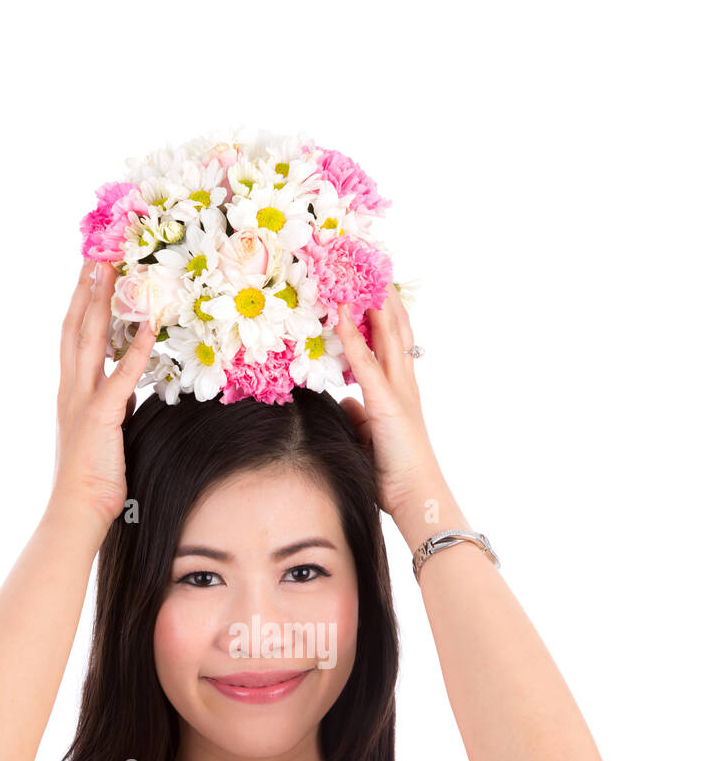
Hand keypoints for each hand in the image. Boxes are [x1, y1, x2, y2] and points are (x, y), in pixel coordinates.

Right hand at [51, 256, 157, 539]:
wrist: (76, 514)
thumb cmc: (94, 484)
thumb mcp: (105, 437)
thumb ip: (114, 410)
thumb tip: (129, 396)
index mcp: (72, 394)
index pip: (75, 338)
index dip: (82, 303)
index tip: (91, 274)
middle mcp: (72, 391)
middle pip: (76, 327)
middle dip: (87, 289)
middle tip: (97, 253)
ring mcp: (83, 402)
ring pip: (90, 340)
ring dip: (103, 302)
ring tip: (114, 269)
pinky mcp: (100, 417)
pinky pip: (121, 376)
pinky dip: (136, 350)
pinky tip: (149, 326)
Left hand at [333, 283, 437, 519]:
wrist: (417, 496)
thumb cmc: (397, 475)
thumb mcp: (372, 438)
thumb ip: (360, 418)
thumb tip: (346, 404)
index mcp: (402, 391)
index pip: (396, 342)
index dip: (386, 313)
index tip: (374, 287)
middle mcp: (404, 383)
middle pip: (396, 328)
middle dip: (384, 296)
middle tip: (371, 264)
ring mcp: (398, 390)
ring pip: (387, 334)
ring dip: (373, 302)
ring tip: (360, 272)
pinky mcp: (386, 402)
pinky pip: (366, 361)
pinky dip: (355, 335)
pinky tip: (343, 314)